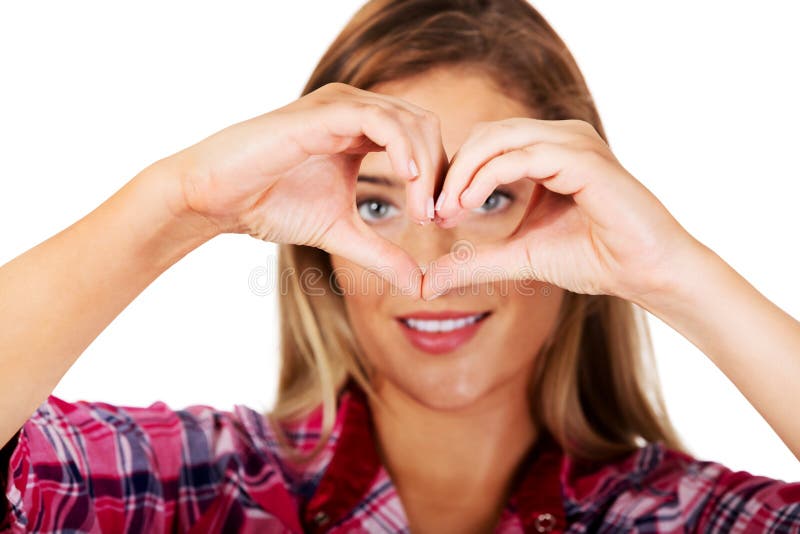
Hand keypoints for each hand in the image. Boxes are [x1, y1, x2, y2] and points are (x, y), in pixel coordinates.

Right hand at [165, 82, 446, 290]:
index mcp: (362, 131)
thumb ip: (382, 254)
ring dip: (427, 167)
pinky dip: (402, 147)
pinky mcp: (323, 112)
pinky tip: (410, 180)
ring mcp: (340, 106)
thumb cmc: (271, 205)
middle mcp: (356, 110)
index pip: (423, 140)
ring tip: (424, 212)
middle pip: (425, 126)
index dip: (439, 178)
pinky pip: (379, 120)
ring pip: (409, 121)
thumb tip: (420, 285)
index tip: (441, 221)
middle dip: (440, 174)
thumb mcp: (340, 234)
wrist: (218, 198)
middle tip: (439, 219)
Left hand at [423, 117, 697, 301]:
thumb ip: (474, 262)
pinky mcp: (585, 160)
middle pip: (488, 134)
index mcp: (549, 151)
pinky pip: (523, 157)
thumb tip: (427, 283)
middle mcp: (562, 138)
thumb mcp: (520, 257)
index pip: (488, 143)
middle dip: (454, 170)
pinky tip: (468, 205)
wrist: (645, 274)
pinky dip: (487, 177)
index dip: (456, 173)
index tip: (435, 212)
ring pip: (500, 139)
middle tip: (434, 210)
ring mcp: (576, 143)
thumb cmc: (594, 259)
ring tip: (448, 209)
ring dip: (465, 172)